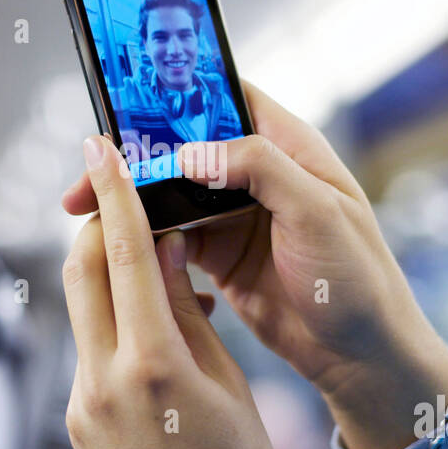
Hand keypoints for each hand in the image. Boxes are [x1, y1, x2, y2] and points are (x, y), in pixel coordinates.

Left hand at [62, 135, 284, 448]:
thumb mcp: (228, 385)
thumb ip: (188, 312)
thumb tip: (165, 250)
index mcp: (152, 365)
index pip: (126, 254)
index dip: (114, 193)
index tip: (98, 148)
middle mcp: (102, 379)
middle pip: (83, 269)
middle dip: (102, 223)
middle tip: (126, 199)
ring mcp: (80, 403)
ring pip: (82, 307)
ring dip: (110, 274)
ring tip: (159, 272)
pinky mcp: (75, 421)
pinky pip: (88, 348)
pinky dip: (114, 322)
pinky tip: (153, 332)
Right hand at [63, 81, 447, 448]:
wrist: (362, 355)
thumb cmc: (358, 279)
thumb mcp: (317, 212)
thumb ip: (260, 169)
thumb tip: (192, 151)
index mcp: (288, 148)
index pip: (227, 98)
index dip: (181, 93)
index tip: (130, 98)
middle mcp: (258, 175)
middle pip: (186, 146)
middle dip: (138, 153)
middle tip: (92, 167)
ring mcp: (236, 216)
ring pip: (170, 192)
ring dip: (131, 198)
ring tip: (85, 208)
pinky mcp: (220, 256)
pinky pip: (170, 237)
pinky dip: (143, 238)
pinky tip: (115, 245)